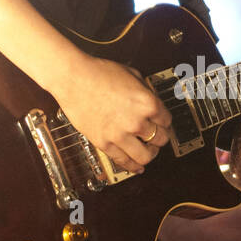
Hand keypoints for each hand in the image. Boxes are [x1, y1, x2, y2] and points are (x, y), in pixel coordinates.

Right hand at [49, 47, 172, 175]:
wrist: (73, 78)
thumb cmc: (98, 73)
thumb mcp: (132, 74)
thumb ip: (145, 91)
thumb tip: (152, 100)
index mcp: (147, 103)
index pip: (167, 121)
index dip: (165, 122)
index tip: (163, 125)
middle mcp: (137, 121)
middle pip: (160, 139)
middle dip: (161, 138)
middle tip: (158, 138)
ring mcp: (120, 135)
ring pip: (145, 156)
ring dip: (150, 155)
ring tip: (148, 152)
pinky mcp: (104, 143)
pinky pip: (124, 161)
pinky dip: (133, 167)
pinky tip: (137, 167)